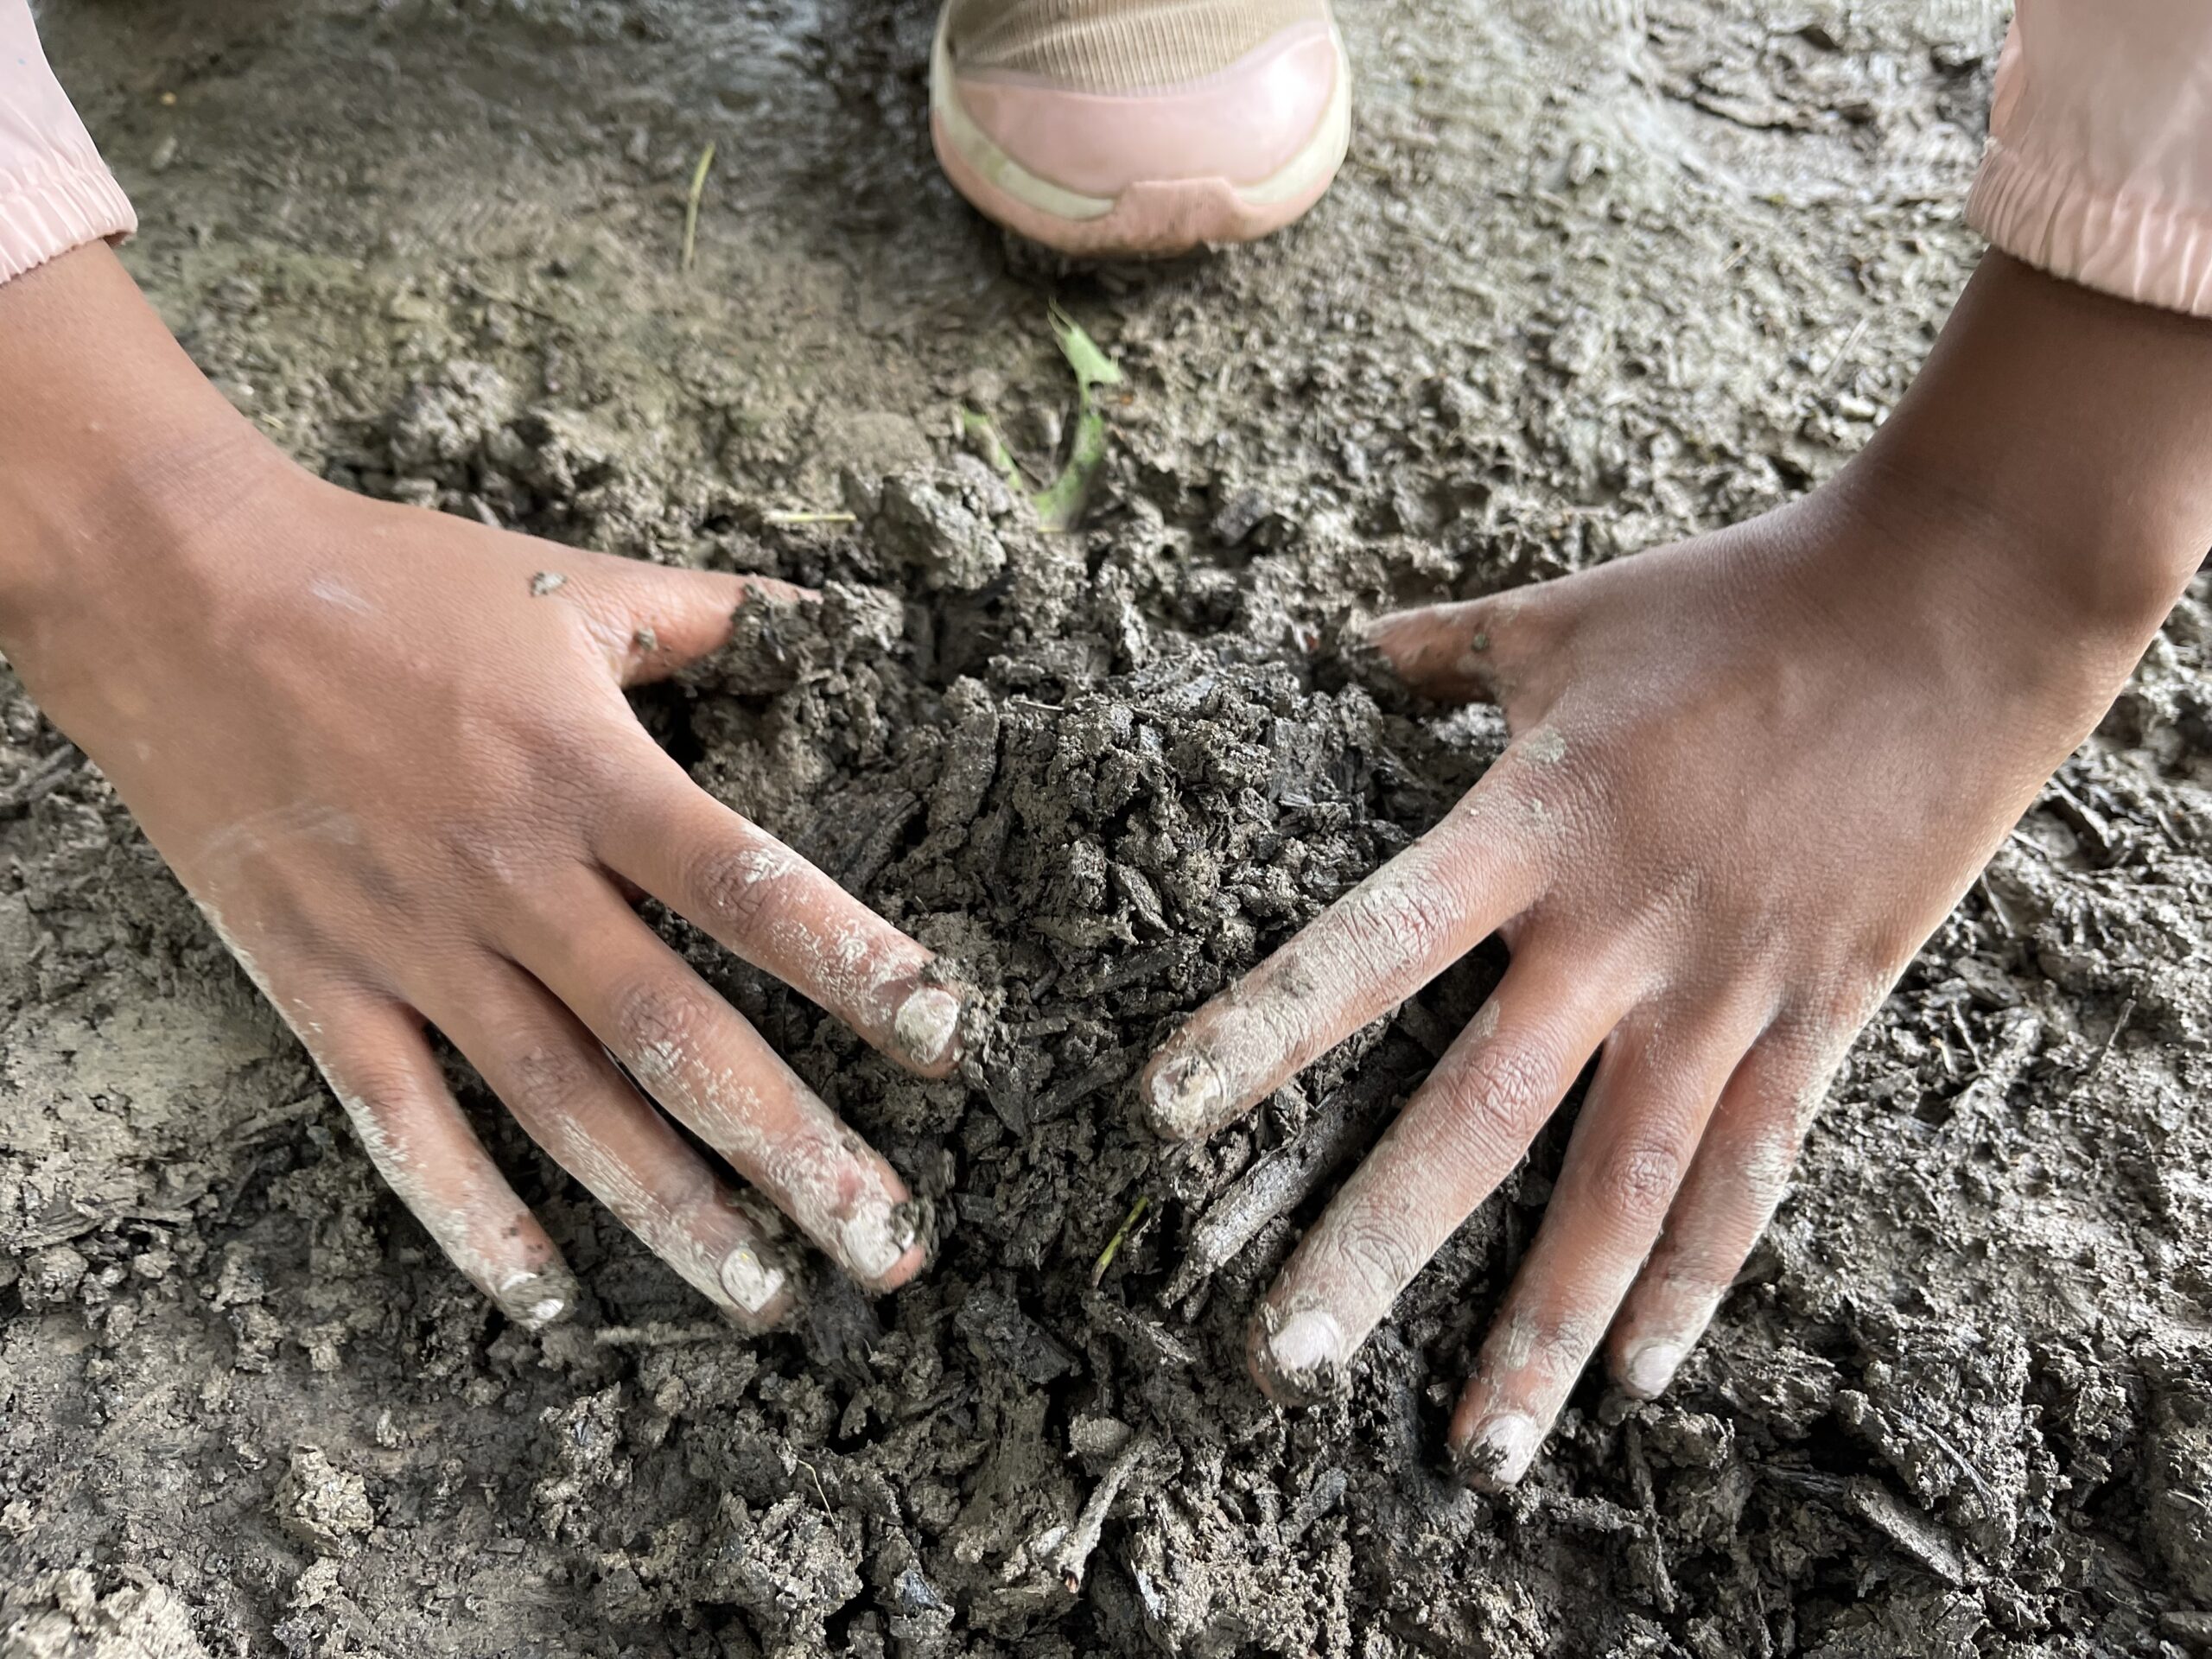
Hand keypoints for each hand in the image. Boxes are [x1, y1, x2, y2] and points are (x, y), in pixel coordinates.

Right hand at [0, 246, 963, 1327]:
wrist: (176, 590)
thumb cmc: (393, 579)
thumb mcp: (571, 580)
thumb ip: (715, 613)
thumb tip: (835, 617)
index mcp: (589, 774)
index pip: (748, 887)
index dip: (855, 964)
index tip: (944, 1040)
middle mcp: (513, 878)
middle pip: (674, 1036)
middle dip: (790, 1149)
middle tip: (887, 1244)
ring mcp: (415, 946)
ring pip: (561, 1106)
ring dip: (668, 1212)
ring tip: (764, 1296)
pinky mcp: (325, 987)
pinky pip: (406, 1128)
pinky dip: (473, 1220)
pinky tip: (546, 1303)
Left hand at [1140, 254, 2211, 1483]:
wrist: (1948, 605)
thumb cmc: (1732, 601)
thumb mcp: (1557, 617)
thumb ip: (1433, 652)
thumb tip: (1332, 649)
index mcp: (1528, 826)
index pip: (1370, 943)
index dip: (1265, 1028)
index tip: (1163, 1116)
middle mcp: (1615, 933)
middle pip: (1476, 1117)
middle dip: (1374, 1246)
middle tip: (1284, 1365)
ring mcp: (1723, 990)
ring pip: (1620, 1190)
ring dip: (1545, 1329)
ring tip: (1473, 1451)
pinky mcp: (1818, 1016)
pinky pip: (1749, 1172)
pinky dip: (1695, 1276)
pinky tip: (1643, 1373)